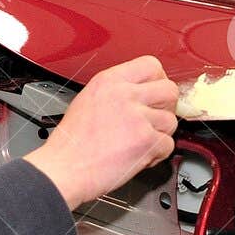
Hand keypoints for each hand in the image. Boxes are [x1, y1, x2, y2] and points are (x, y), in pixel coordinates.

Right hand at [25, 56, 178, 207]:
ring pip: (171, 120)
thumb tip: (141, 93)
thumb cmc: (71, 143)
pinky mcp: (146, 140)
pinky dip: (156, 155)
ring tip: (139, 142)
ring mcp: (137, 117)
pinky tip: (138, 156)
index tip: (154, 93)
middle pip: (169, 89)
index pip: (151, 65)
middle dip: (165, 107)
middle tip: (154, 119)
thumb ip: (116, 92)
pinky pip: (168, 144)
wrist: (64, 169)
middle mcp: (124, 94)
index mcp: (109, 80)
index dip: (158, 80)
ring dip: (160, 134)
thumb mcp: (87, 100)